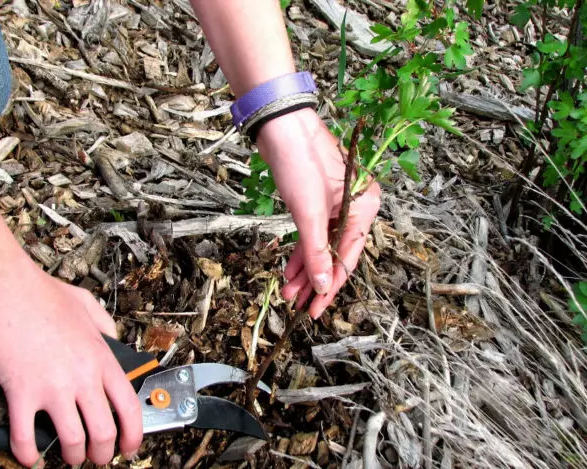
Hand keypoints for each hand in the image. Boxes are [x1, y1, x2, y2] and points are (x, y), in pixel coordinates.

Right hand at [0, 261, 141, 466]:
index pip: (129, 406)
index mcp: (101, 357)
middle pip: (104, 431)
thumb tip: (115, 341)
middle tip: (99, 458)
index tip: (131, 446)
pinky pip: (26, 436)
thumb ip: (106, 327)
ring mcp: (53, 387)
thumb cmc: (43, 294)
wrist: (6, 288)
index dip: (134, 434)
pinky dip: (29, 454)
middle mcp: (82, 376)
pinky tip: (31, 458)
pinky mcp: (21, 392)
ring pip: (72, 440)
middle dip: (103, 454)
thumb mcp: (89, 306)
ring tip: (70, 457)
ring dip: (72, 456)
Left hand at [257, 108, 380, 318]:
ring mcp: (335, 204)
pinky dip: (300, 251)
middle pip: (335, 254)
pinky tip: (289, 270)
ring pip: (321, 246)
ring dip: (305, 269)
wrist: (280, 124)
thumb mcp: (308, 212)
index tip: (316, 308)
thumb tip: (321, 284)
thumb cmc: (299, 161)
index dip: (331, 285)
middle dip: (315, 281)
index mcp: (363, 207)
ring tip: (288, 292)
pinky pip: (311, 233)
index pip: (348, 257)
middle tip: (299, 305)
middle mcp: (354, 207)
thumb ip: (316, 251)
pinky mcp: (316, 201)